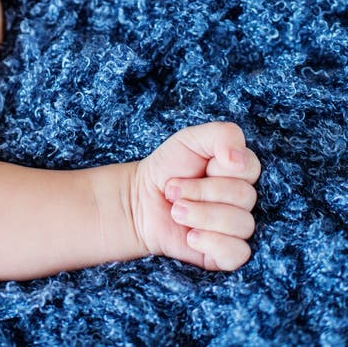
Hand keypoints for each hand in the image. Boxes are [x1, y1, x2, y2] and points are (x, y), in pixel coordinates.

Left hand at [135, 121, 260, 270]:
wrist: (140, 201)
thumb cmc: (167, 168)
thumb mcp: (190, 139)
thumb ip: (222, 136)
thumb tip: (239, 159)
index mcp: (240, 171)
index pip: (251, 168)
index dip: (221, 167)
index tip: (199, 166)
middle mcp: (244, 200)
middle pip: (245, 197)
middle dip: (202, 191)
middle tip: (175, 189)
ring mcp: (237, 229)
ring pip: (242, 224)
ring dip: (200, 215)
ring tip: (177, 210)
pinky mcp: (227, 255)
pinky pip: (237, 253)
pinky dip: (210, 242)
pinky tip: (190, 236)